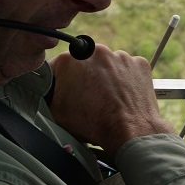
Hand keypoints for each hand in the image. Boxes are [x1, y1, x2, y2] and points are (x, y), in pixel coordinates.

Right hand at [49, 43, 173, 151]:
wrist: (130, 133)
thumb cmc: (94, 124)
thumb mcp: (56, 112)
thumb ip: (47, 94)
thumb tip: (45, 90)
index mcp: (70, 59)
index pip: (57, 67)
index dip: (58, 83)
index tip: (64, 94)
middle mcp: (96, 51)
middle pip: (83, 64)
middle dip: (83, 78)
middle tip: (87, 99)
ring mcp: (120, 56)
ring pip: (107, 65)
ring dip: (105, 78)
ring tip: (107, 100)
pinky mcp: (139, 64)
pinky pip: (127, 69)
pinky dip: (125, 80)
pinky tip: (121, 96)